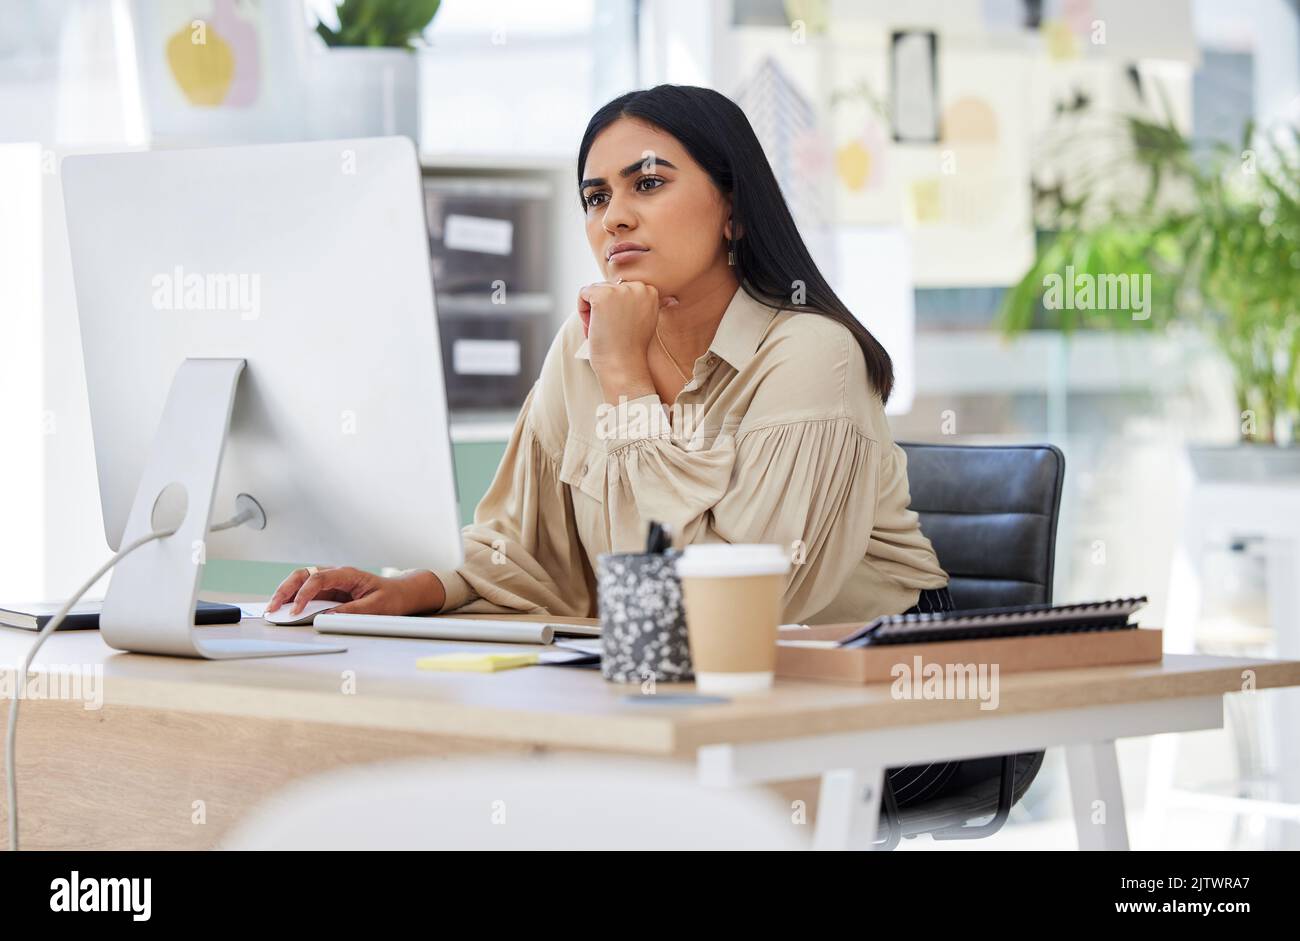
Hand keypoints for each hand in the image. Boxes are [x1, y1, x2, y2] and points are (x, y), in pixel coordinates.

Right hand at [265, 566, 444, 616]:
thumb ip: (353, 611)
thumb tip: (328, 616)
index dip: (304, 594)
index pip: (319, 579)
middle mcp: (336, 574)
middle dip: (285, 590)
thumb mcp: (377, 606)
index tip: (295, 611)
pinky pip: (307, 591)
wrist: (401, 593)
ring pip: (301, 580)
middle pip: (303, 574)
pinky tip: (283, 608)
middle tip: (272, 607)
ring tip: (272, 608)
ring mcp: (331, 581)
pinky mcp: (330, 590)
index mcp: (348, 574)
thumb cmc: (391, 597)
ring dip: (285, 593)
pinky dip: (293, 598)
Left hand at [578, 280, 676, 399]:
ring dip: (592, 312)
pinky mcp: (602, 295)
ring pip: (594, 290)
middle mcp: (639, 286)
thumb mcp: (645, 321)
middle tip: (611, 331)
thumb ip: (645, 304)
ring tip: (604, 331)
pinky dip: (582, 311)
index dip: (616, 309)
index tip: (622, 327)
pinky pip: (582, 293)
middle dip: (603, 309)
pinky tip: (594, 327)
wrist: (624, 366)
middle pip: (607, 287)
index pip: (621, 288)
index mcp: (651, 291)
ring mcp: (621, 290)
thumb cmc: (630, 349)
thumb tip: (671, 299)